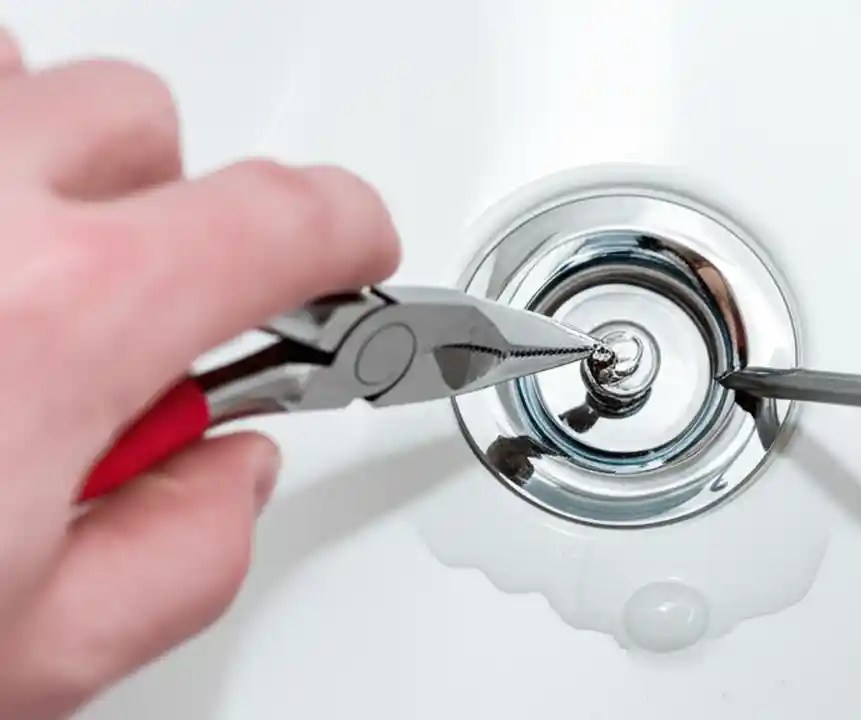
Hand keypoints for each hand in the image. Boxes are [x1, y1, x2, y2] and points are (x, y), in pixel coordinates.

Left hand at [0, 30, 398, 717]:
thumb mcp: (31, 659)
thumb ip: (188, 556)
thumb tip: (233, 470)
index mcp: (55, 319)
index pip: (281, 219)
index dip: (344, 231)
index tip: (348, 249)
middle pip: (144, 121)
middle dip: (165, 210)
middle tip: (116, 318)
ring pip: (11, 68)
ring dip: (34, 150)